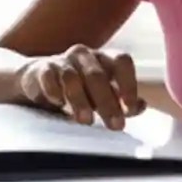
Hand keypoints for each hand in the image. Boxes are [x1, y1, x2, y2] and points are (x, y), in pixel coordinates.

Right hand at [16, 45, 142, 129]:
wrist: (39, 80)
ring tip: (86, 121)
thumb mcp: (103, 96)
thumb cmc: (80, 90)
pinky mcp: (41, 69)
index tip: (130, 109)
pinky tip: (59, 104)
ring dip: (80, 100)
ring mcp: (62, 60)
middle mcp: (84, 55)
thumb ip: (122, 101)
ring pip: (72, 77)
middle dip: (107, 101)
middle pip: (97, 74)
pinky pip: (48, 76)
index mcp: (104, 59)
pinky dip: (54, 90)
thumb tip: (141, 106)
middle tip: (115, 125)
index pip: (121, 61)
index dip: (128, 84)